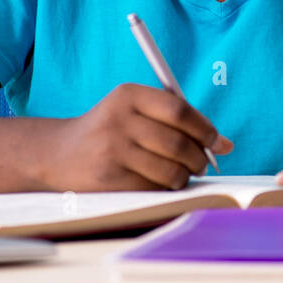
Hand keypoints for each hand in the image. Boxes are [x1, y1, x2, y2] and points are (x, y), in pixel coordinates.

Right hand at [43, 83, 231, 190]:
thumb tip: (223, 143)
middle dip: (199, 158)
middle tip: (202, 163)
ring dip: (184, 176)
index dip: (206, 129)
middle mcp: (119, 119)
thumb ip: (176, 119)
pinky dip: (165, 188)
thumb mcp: (134, 110)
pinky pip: (153, 187)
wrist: (58, 154)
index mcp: (129, 94)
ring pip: (170, 170)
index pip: (180, 111)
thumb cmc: (110, 130)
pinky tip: (160, 182)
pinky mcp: (109, 177)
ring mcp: (112, 149)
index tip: (219, 142)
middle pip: (179, 143)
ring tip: (182, 174)